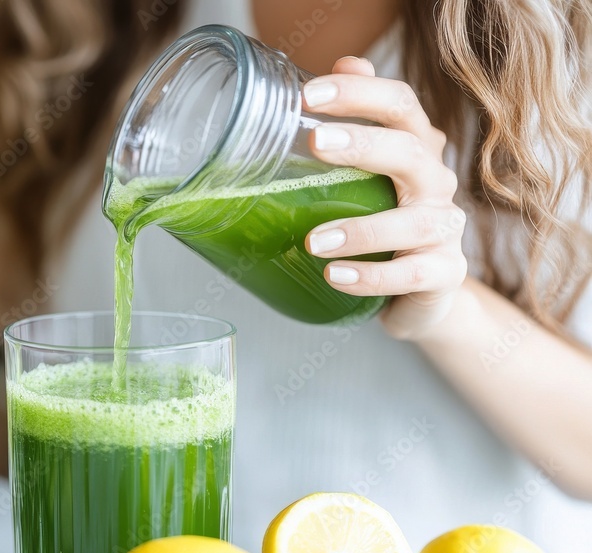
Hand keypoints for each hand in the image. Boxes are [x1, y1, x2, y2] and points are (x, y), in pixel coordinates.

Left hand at [301, 56, 467, 339]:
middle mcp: (435, 182)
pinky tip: (335, 276)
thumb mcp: (367, 174)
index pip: (398, 104)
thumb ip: (355, 124)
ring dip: (362, 230)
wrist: (421, 290)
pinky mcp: (444, 272)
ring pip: (414, 223)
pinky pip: (414, 274)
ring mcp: (445, 229)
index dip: (358, 93)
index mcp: (415, 147)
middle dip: (364, 144)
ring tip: (314, 242)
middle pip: (411, 151)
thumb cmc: (384, 220)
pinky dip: (373, 276)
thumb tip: (345, 62)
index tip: (307, 96)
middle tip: (314, 144)